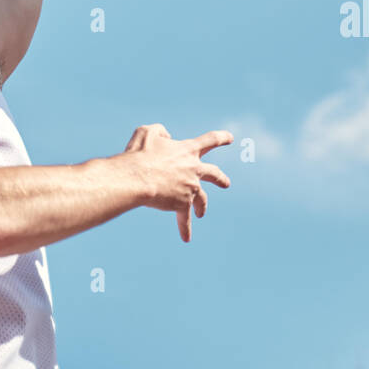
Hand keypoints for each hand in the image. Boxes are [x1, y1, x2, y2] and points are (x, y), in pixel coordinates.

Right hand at [123, 123, 233, 242]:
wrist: (138, 178)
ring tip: (202, 213)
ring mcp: (190, 188)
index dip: (220, 138)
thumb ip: (159, 131)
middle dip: (220, 179)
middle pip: (213, 174)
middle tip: (226, 183)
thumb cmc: (140, 154)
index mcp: (188, 150)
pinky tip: (186, 238)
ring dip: (202, 206)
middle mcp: (194, 169)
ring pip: (202, 199)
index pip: (209, 141)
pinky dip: (185, 228)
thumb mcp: (147, 132)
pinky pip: (185, 219)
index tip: (230, 137)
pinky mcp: (182, 204)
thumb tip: (167, 137)